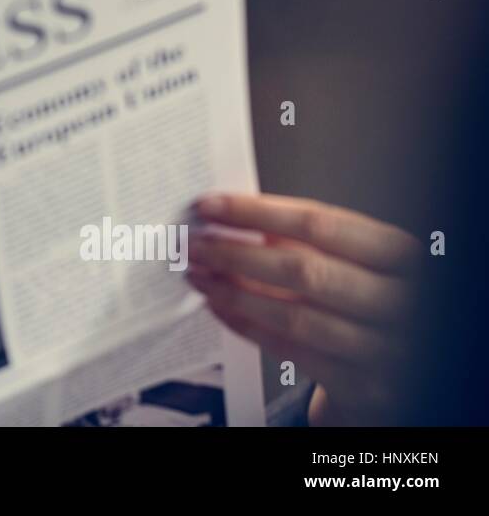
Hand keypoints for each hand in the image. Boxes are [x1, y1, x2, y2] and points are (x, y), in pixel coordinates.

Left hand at [186, 192, 421, 425]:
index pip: (320, 222)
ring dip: (234, 293)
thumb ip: (302, 242)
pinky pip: (292, 352)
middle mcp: (401, 299)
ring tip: (198, 276)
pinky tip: (219, 308)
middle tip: (193, 245)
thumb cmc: (363, 302)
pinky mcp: (365, 386)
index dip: (258, 212)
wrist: (398, 371)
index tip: (210, 206)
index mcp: (399, 254)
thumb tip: (228, 217)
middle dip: (236, 254)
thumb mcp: (350, 262)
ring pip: (294, 315)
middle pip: (304, 269)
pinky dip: (248, 327)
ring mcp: (386, 347)